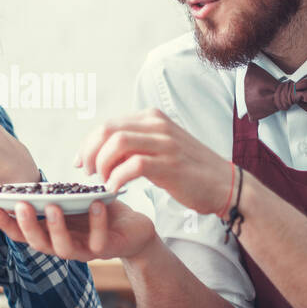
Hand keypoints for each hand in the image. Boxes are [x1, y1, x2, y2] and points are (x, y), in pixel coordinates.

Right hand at [0, 198, 155, 261]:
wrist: (133, 227)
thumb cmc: (97, 210)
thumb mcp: (71, 200)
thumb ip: (52, 195)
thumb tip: (29, 181)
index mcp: (49, 234)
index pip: (20, 232)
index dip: (4, 222)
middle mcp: (62, 245)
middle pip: (37, 243)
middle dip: (27, 225)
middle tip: (21, 204)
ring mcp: (83, 250)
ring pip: (63, 248)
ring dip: (56, 228)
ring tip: (53, 207)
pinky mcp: (105, 250)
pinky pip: (98, 240)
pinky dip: (96, 222)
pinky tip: (94, 203)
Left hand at [73, 109, 234, 216]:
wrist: (225, 185)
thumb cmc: (189, 170)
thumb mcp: (161, 147)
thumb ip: (137, 142)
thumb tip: (103, 150)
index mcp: (152, 118)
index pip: (108, 124)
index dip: (88, 144)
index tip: (81, 162)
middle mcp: (157, 125)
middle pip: (107, 130)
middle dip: (90, 152)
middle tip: (88, 173)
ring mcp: (165, 143)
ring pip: (117, 143)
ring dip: (102, 164)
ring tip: (102, 181)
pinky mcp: (170, 164)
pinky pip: (133, 165)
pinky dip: (117, 178)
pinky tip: (115, 189)